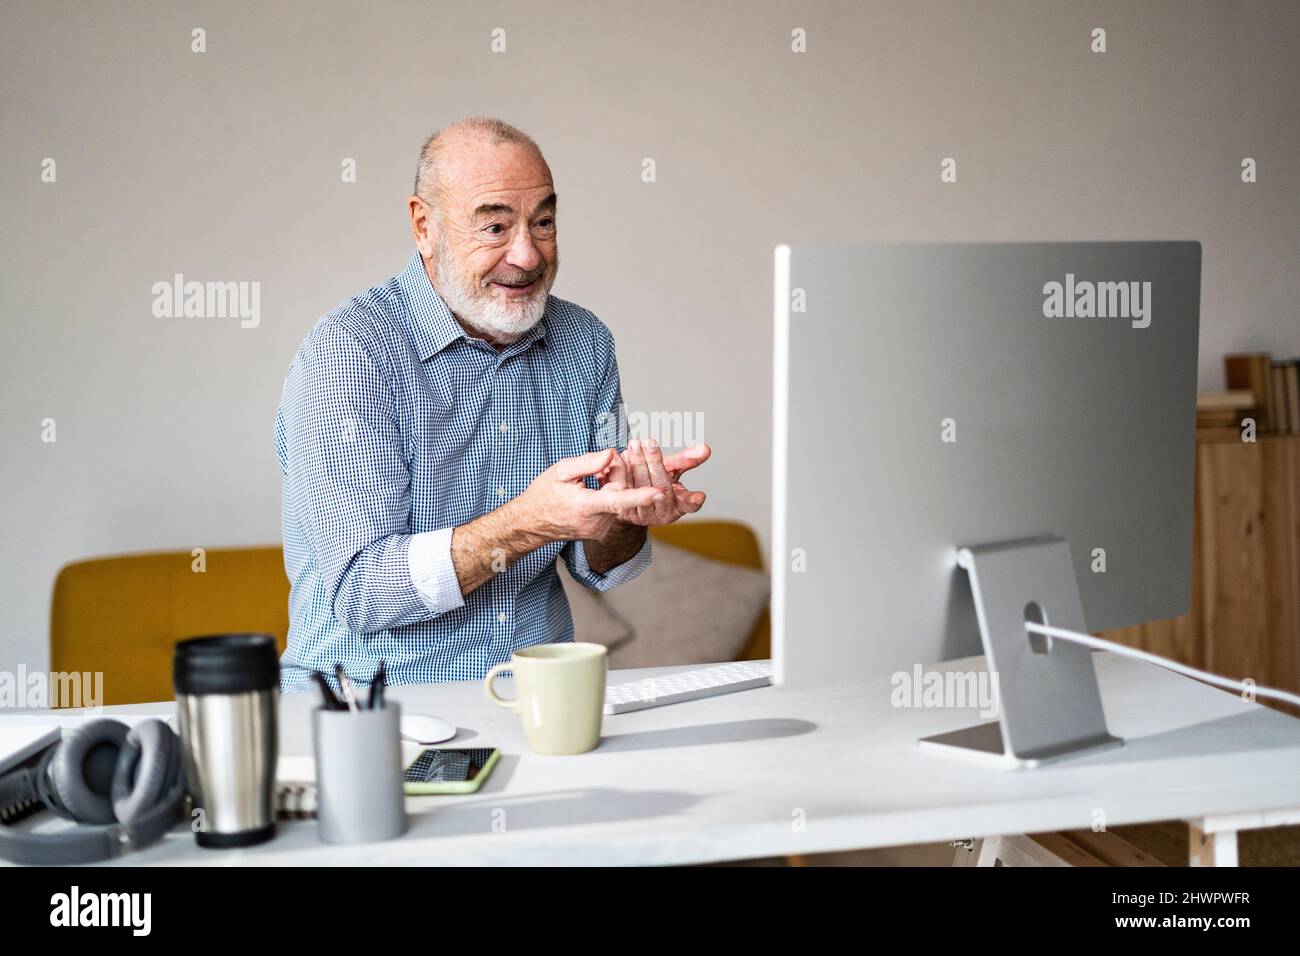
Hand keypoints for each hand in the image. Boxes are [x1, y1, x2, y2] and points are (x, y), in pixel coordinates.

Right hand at [511, 449, 664, 541]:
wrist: (531, 523)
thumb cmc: (543, 494)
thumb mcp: (560, 471)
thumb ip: (588, 462)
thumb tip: (611, 454)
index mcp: (585, 506)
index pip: (617, 499)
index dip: (639, 496)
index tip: (657, 493)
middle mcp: (596, 522)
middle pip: (621, 491)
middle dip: (616, 472)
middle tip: (599, 463)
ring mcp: (599, 529)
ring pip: (619, 499)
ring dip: (612, 484)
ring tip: (591, 478)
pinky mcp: (601, 531)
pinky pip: (614, 508)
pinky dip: (608, 495)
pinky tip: (593, 490)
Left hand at [594, 438, 709, 525]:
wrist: (627, 495)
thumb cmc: (654, 479)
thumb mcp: (671, 469)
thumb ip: (686, 460)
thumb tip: (706, 449)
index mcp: (678, 506)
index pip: (688, 504)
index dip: (693, 501)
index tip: (700, 496)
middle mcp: (661, 514)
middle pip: (661, 487)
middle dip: (655, 463)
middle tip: (650, 442)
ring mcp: (641, 514)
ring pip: (640, 487)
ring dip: (637, 464)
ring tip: (635, 444)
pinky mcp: (622, 511)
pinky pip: (621, 489)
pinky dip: (620, 471)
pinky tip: (617, 455)